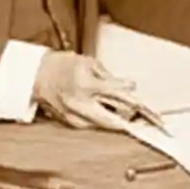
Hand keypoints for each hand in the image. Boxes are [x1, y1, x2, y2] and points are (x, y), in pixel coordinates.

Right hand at [32, 52, 150, 130]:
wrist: (36, 76)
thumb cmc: (61, 66)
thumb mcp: (89, 63)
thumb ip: (110, 77)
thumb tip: (130, 88)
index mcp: (86, 85)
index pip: (119, 97)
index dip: (138, 102)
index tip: (152, 107)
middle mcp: (81, 104)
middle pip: (116, 120)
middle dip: (135, 120)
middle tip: (154, 121)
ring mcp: (76, 117)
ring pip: (108, 125)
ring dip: (122, 120)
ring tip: (136, 116)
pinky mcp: (73, 124)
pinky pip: (96, 125)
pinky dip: (107, 120)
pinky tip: (115, 115)